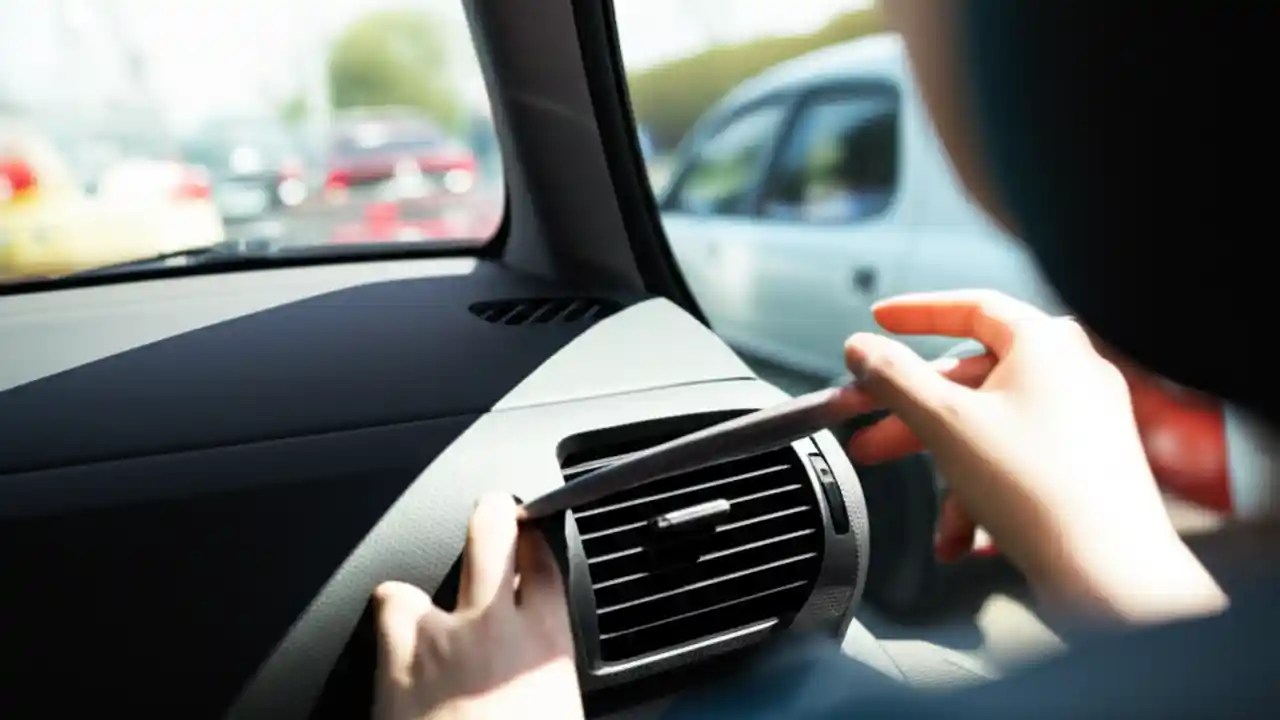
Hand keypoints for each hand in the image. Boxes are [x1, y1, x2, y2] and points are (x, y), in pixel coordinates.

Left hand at [373, 494, 582, 719]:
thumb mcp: (557, 711)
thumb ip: (546, 678)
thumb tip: (541, 677)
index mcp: (546, 643)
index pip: (546, 559)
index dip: (538, 536)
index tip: (535, 533)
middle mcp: (490, 628)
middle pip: (490, 532)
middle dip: (491, 515)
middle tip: (493, 516)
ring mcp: (432, 644)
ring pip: (408, 588)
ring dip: (413, 602)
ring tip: (421, 618)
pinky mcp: (388, 673)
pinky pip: (378, 633)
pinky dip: (386, 643)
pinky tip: (395, 663)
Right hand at [836, 290, 1225, 624]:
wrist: (1110, 575)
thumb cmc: (1039, 490)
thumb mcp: (944, 422)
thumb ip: (894, 378)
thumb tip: (861, 348)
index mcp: (1046, 343)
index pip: (972, 306)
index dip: (917, 312)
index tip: (880, 321)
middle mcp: (1073, 371)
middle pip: (972, 377)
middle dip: (912, 412)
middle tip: (866, 427)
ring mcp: (1086, 418)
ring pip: (990, 426)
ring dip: (946, 466)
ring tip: (923, 509)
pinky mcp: (1089, 462)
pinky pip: (1018, 460)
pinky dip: (984, 490)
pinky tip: (963, 534)